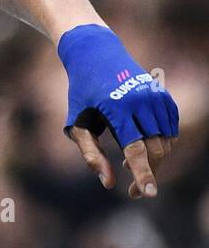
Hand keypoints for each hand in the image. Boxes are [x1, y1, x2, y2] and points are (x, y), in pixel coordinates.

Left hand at [59, 23, 178, 198]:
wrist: (96, 54)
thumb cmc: (82, 93)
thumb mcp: (76, 122)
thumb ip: (90, 154)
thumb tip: (108, 183)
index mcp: (116, 107)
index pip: (135, 149)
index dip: (142, 173)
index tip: (148, 194)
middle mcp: (140, 101)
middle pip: (154, 150)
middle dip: (146, 173)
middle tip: (132, 190)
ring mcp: (156, 97)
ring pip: (166, 143)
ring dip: (153, 160)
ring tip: (128, 162)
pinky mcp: (164, 97)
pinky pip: (171, 131)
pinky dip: (161, 144)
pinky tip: (142, 145)